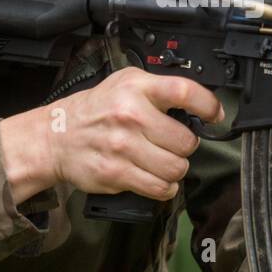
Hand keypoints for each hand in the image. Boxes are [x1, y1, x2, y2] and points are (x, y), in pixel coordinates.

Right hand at [43, 68, 222, 200]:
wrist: (56, 136)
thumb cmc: (96, 110)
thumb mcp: (126, 83)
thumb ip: (160, 89)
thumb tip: (200, 104)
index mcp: (137, 88)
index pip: (184, 92)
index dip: (208, 105)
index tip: (214, 115)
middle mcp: (130, 115)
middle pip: (186, 141)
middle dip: (185, 146)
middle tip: (173, 144)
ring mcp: (123, 146)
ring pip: (176, 168)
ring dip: (176, 169)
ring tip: (164, 161)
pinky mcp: (116, 173)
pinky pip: (159, 188)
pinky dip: (164, 187)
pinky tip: (156, 178)